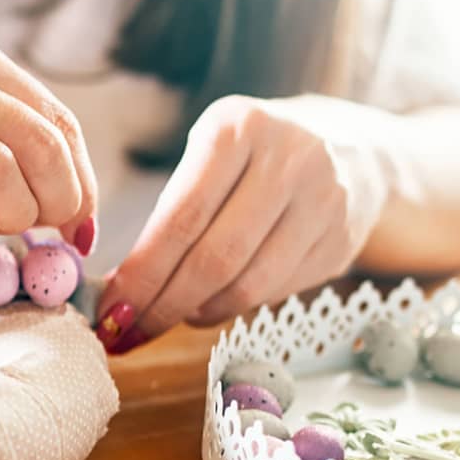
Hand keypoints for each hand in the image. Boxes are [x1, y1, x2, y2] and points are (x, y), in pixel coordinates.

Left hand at [94, 95, 389, 351]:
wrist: (350, 151)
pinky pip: (275, 293)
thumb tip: (116, 291)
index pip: (180, 219)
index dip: (141, 275)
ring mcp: (323, 200)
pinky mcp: (340, 239)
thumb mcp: (210, 155)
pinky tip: (209, 306)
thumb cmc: (252, 160)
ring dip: (196, 313)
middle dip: (162, 306)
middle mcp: (288, 158)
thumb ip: (168, 213)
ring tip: (168, 318)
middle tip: (126, 331)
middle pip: (213, 259)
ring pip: (247, 285)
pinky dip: (232, 309)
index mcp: (237, 127)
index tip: (109, 312)